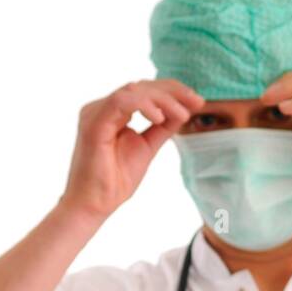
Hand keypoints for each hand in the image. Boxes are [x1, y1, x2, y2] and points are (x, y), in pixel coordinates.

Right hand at [59, 79, 203, 221]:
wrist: (94, 204)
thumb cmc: (114, 181)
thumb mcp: (147, 148)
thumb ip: (161, 129)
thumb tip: (183, 112)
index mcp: (113, 112)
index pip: (144, 91)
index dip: (173, 92)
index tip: (198, 102)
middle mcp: (101, 108)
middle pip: (141, 86)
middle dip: (173, 91)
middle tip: (198, 102)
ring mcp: (95, 113)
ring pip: (133, 90)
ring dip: (163, 99)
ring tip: (183, 114)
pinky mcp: (94, 123)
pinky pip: (120, 102)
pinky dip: (144, 106)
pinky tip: (160, 118)